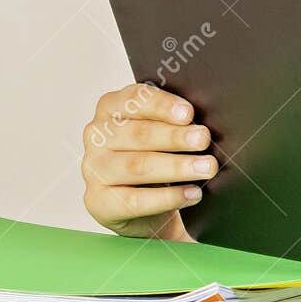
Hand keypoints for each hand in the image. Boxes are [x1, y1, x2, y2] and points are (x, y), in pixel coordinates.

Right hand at [80, 83, 214, 239]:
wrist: (142, 202)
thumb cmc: (156, 155)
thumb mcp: (162, 132)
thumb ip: (176, 122)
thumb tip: (204, 124)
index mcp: (111, 108)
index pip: (133, 99)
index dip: (162, 105)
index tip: (188, 113)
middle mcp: (97, 136)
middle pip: (138, 133)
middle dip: (175, 137)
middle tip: (203, 140)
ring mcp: (94, 169)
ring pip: (137, 166)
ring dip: (176, 166)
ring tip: (206, 167)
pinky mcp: (99, 201)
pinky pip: (135, 200)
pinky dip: (167, 198)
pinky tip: (192, 193)